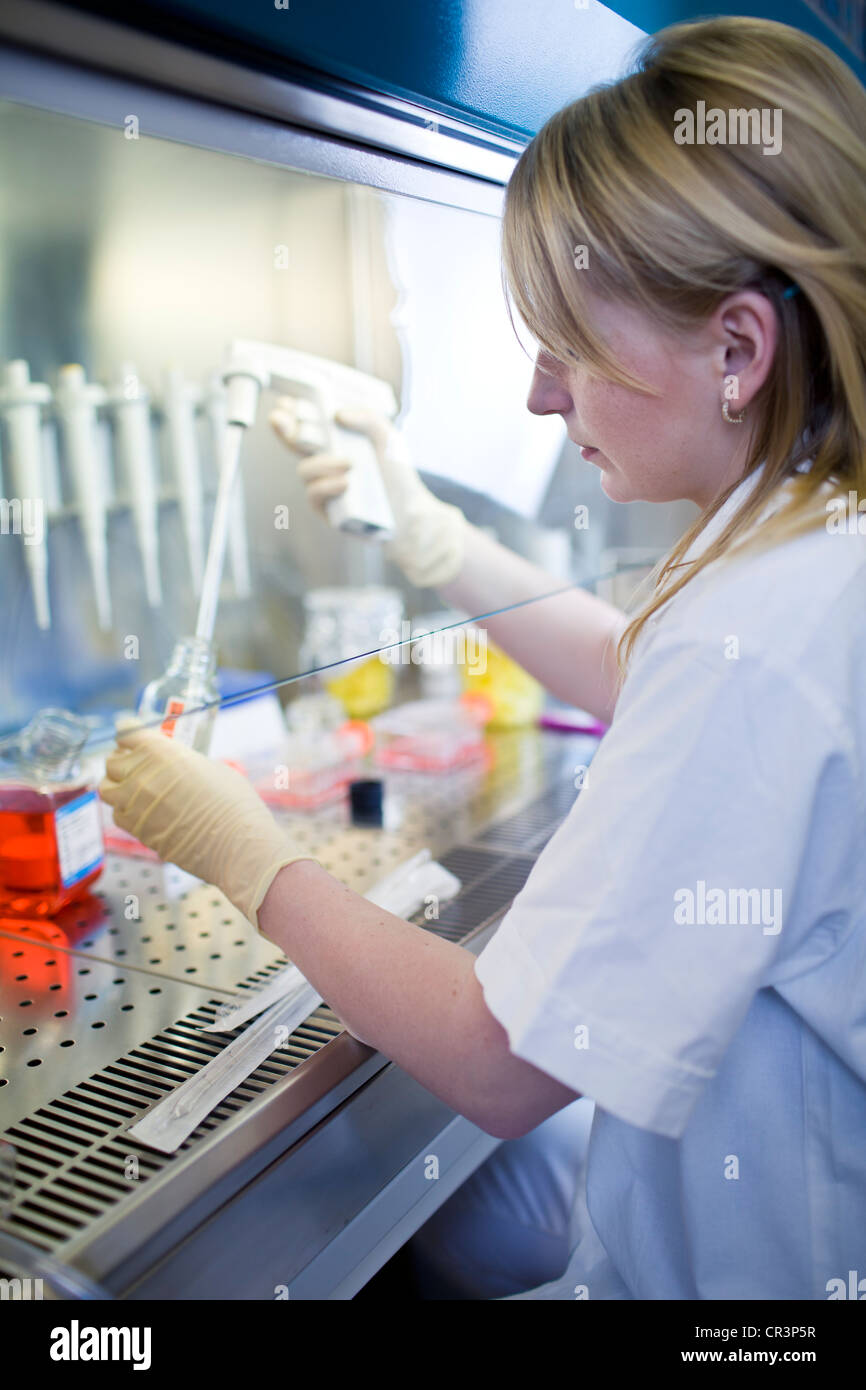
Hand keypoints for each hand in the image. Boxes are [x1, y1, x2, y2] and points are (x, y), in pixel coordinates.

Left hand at [99, 726, 304, 928]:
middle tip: (136, 766)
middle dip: (122, 762)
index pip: (126, 733)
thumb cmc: (233, 802)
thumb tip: (174, 767)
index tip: (129, 737)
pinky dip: (125, 811)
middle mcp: (141, 773)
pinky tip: (144, 812)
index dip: (128, 734)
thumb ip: (182, 762)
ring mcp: (134, 802)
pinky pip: (117, 814)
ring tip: (135, 790)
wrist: (235, 842)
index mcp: (161, 750)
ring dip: (117, 786)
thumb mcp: (210, 767)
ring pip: (106, 788)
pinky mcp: (136, 828)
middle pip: (112, 761)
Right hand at [269, 398, 467, 588]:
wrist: (409, 511)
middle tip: (280, 419)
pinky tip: (346, 484)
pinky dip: (327, 486)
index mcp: (337, 443)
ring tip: (350, 465)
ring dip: (323, 464)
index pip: (308, 425)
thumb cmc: (397, 475)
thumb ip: (368, 418)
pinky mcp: (326, 510)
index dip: (292, 414)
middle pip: (293, 443)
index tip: (284, 403)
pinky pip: (313, 494)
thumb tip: (337, 414)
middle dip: (283, 429)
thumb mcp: (388, 438)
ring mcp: (323, 486)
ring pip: (304, 470)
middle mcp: (325, 463)